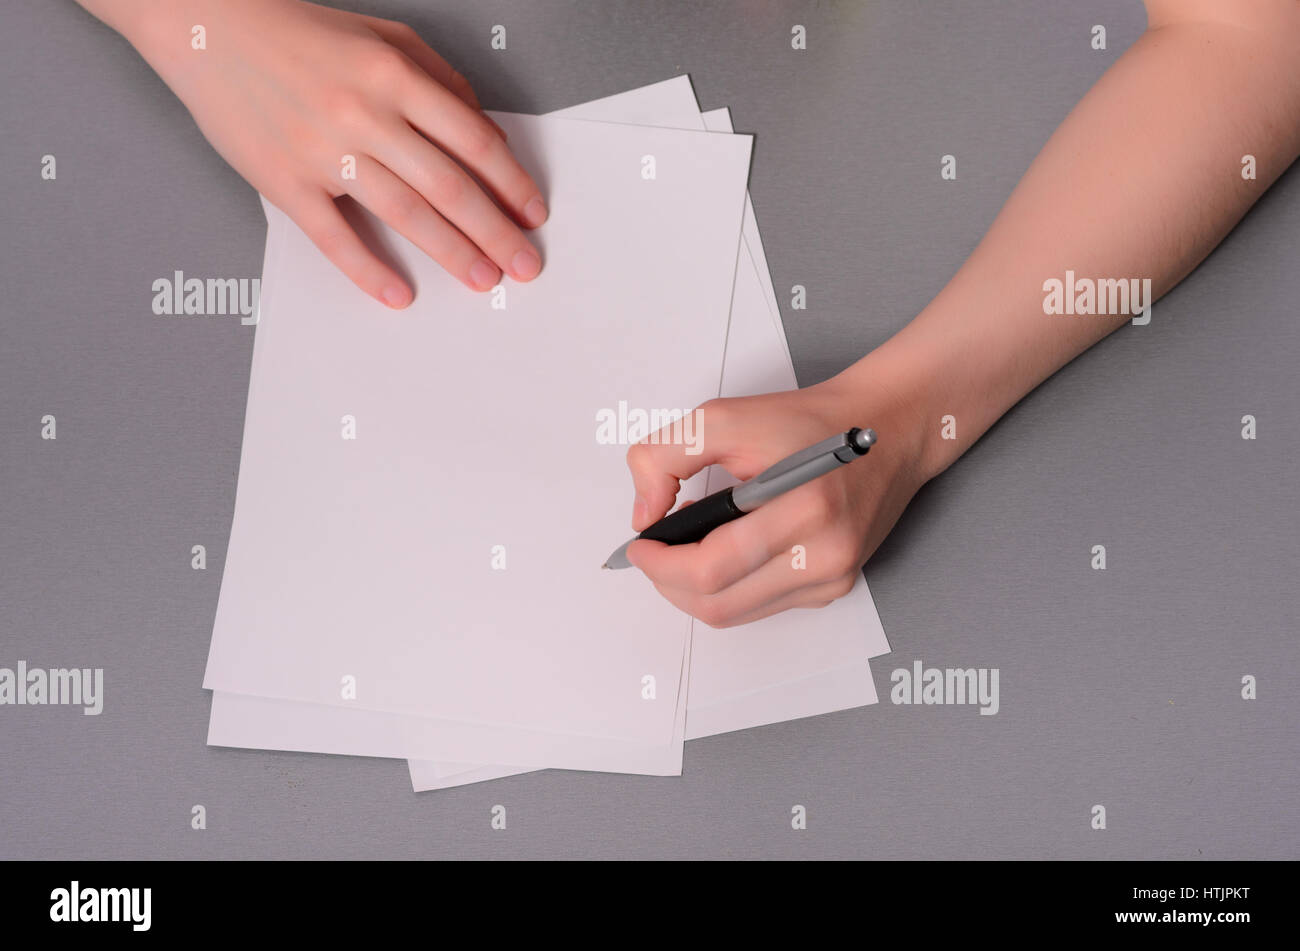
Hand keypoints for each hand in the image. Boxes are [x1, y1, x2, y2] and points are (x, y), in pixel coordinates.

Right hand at [122, 0, 546, 303]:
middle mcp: (365, 113)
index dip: (511, 184)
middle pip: (449, 186)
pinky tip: (400, 294)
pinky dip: (369, 270)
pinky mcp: (284, 181)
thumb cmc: (299, 31)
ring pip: (405, 214)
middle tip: (525, 265)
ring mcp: (323, 151)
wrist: (206, 24)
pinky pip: (334, 237)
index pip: (474, 142)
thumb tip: (487, 133)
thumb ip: (441, 81)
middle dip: (496, 232)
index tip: (532, 214)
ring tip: (484, 279)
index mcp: (395, 75)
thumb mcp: (384, 35)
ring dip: (453, 253)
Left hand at [623, 375, 927, 627]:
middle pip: (718, 603)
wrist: (887, 430)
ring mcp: (832, 578)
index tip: (639, 545)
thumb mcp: (726, 418)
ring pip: (736, 613)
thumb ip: (666, 456)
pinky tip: (722, 552)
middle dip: (669, 582)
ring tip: (686, 546)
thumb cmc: (813, 422)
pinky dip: (729, 588)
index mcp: (804, 509)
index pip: (710, 569)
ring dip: (695, 589)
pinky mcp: (834, 587)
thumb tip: (644, 513)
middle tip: (654, 551)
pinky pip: (761, 606)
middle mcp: (824, 555)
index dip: (661, 564)